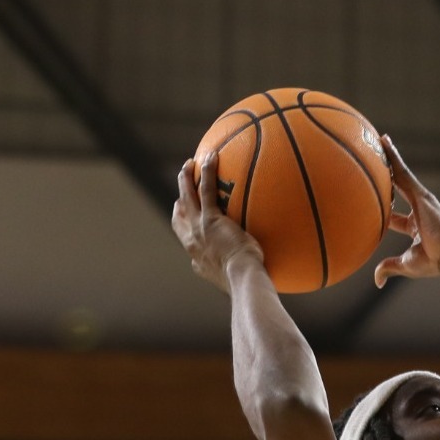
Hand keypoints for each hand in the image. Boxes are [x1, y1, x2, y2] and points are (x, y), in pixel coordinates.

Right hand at [171, 149, 265, 292]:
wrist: (242, 278)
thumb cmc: (248, 282)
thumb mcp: (239, 277)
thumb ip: (243, 267)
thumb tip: (259, 266)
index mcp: (197, 256)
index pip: (184, 235)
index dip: (182, 219)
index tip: (184, 209)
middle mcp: (192, 241)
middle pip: (180, 214)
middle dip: (180, 196)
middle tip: (183, 183)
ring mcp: (199, 228)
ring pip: (187, 197)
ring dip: (186, 178)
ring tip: (190, 163)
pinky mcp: (210, 219)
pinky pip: (205, 189)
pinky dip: (206, 172)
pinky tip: (212, 157)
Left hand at [372, 136, 439, 286]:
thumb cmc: (434, 261)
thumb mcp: (406, 264)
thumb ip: (389, 267)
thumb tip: (377, 280)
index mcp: (414, 226)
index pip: (395, 215)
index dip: (386, 207)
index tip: (377, 202)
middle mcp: (417, 209)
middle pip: (397, 187)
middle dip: (387, 175)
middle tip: (377, 161)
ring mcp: (419, 199)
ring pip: (399, 173)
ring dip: (389, 158)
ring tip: (379, 141)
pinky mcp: (420, 193)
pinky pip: (402, 171)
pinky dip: (393, 157)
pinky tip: (384, 142)